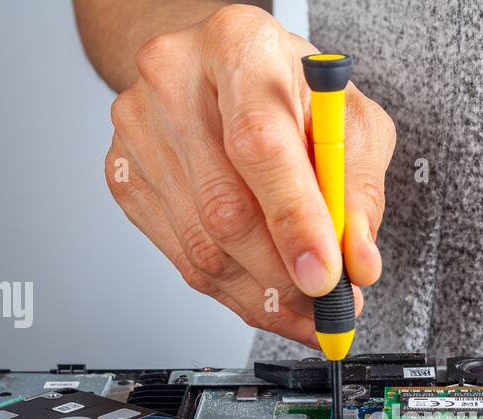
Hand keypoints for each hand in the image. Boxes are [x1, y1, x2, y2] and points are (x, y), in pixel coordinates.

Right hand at [104, 4, 394, 346]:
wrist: (221, 71)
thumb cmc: (289, 90)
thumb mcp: (349, 120)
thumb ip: (358, 188)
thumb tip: (358, 260)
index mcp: (238, 48)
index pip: (260, 145)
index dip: (295, 220)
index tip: (328, 276)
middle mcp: (175, 80)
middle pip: (225, 208)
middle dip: (285, 275)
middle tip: (329, 306)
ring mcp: (139, 130)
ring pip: (202, 247)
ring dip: (262, 293)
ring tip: (306, 306)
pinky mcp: (123, 175)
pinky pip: (182, 258)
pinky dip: (233, 290)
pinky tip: (265, 289)